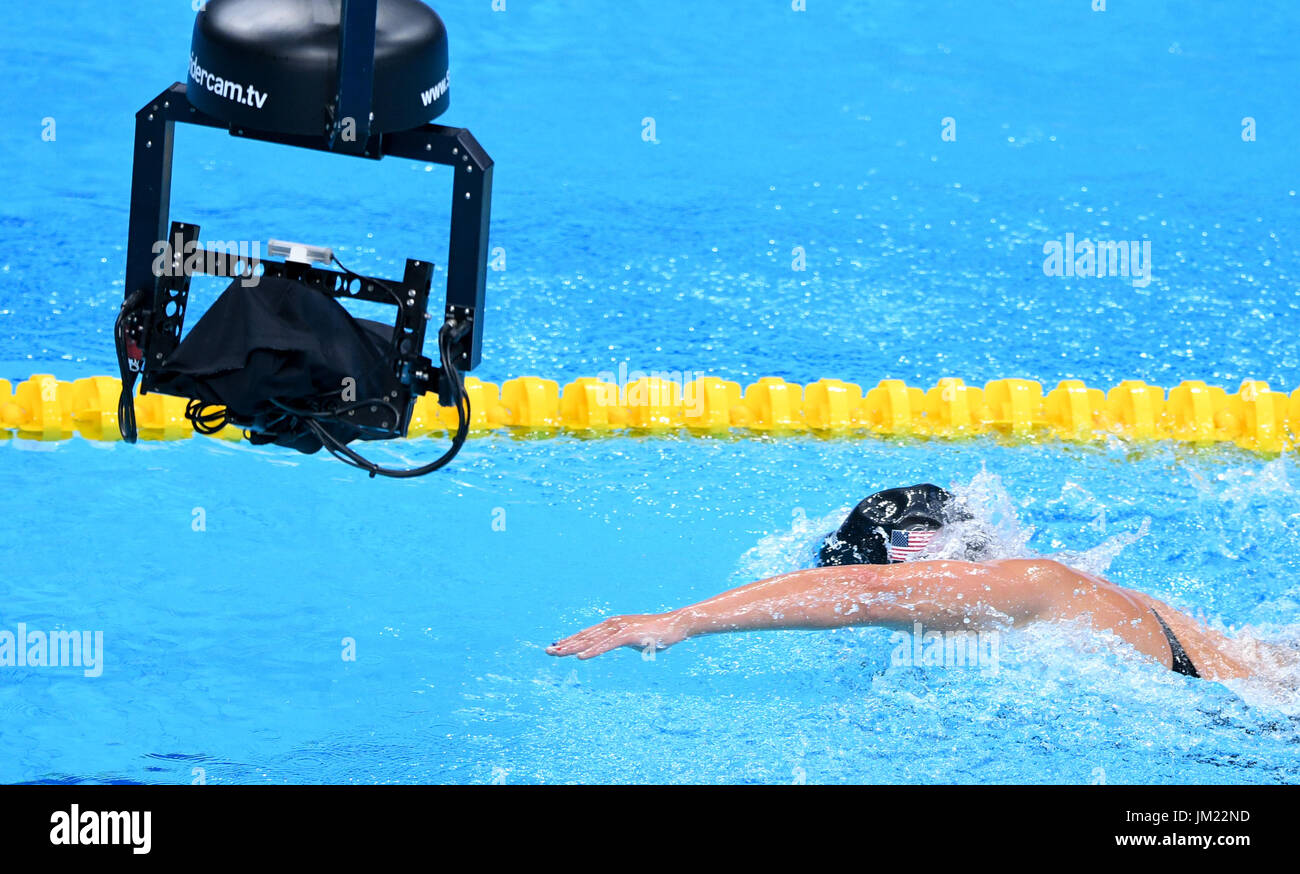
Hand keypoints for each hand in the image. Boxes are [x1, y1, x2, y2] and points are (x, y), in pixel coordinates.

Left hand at [546, 612, 687, 658]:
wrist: (675, 626)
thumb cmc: (656, 635)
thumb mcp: (634, 639)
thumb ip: (622, 641)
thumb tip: (616, 645)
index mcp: (612, 625)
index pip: (586, 634)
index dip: (570, 641)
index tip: (556, 647)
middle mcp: (612, 624)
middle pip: (584, 636)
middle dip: (565, 644)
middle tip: (547, 651)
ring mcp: (619, 628)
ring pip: (591, 640)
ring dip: (573, 647)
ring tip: (557, 653)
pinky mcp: (628, 635)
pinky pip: (606, 645)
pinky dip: (592, 651)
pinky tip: (581, 657)